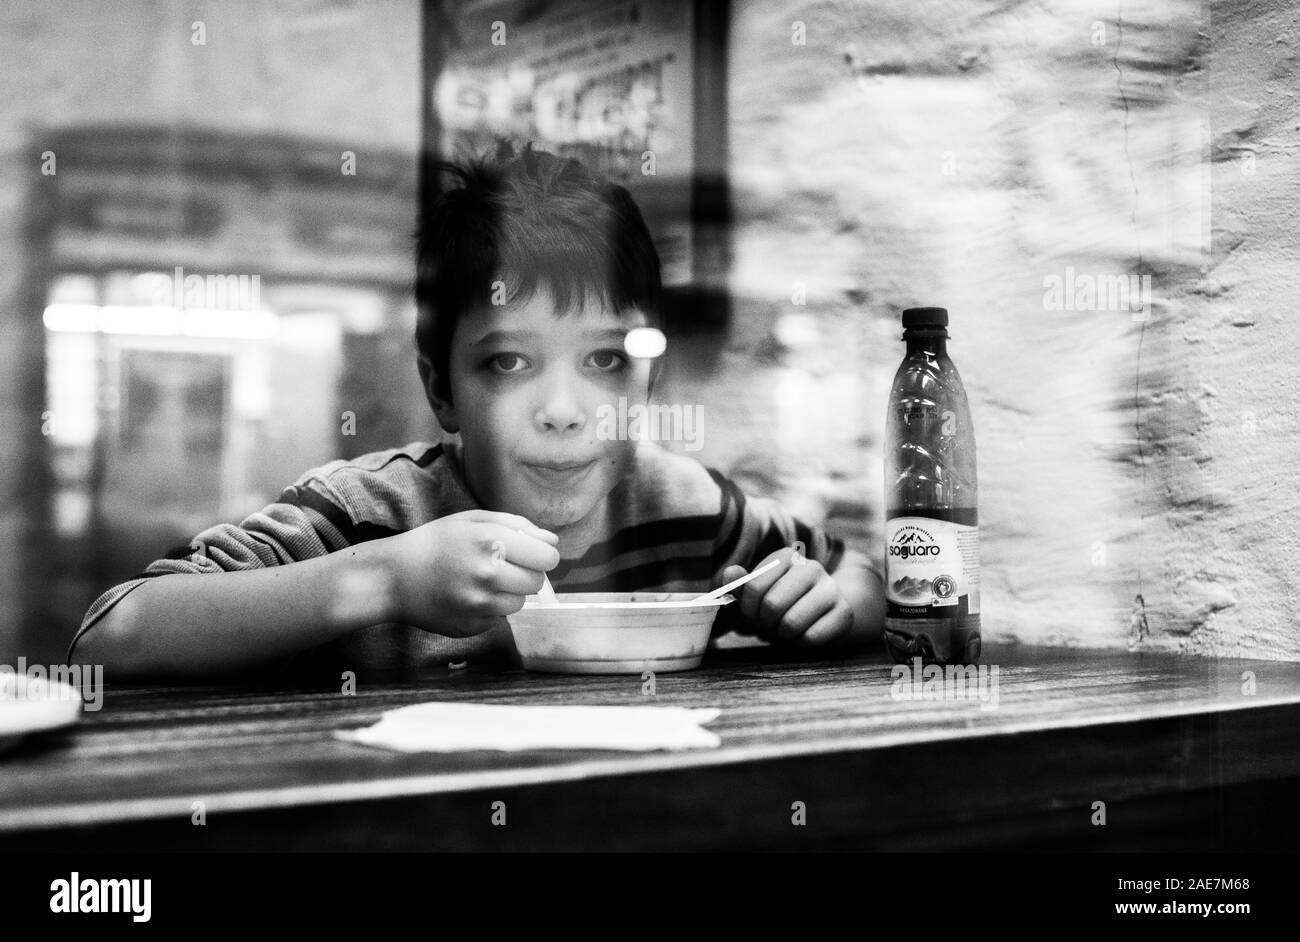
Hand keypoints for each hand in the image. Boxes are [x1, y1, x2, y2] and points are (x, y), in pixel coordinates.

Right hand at [381, 510, 559, 636]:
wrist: (394, 577)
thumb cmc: (436, 543)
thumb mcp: (473, 520)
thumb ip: (518, 526)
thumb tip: (553, 542)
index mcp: (491, 541)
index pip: (547, 557)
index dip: (542, 555)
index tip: (530, 554)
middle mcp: (488, 574)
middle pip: (537, 582)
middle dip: (526, 574)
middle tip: (503, 567)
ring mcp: (479, 604)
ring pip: (520, 602)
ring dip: (508, 592)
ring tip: (481, 581)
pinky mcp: (471, 626)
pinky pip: (498, 618)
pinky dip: (489, 608)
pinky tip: (466, 596)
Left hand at [711, 547, 852, 645]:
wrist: (821, 614)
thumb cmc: (781, 604)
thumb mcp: (757, 596)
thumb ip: (740, 586)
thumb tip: (731, 573)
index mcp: (786, 556)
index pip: (754, 587)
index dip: (748, 609)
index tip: (754, 614)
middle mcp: (811, 566)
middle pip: (772, 604)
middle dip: (765, 623)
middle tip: (771, 625)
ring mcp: (831, 588)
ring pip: (791, 622)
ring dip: (783, 635)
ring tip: (786, 630)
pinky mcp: (845, 612)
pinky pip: (812, 638)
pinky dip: (801, 644)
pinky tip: (804, 635)